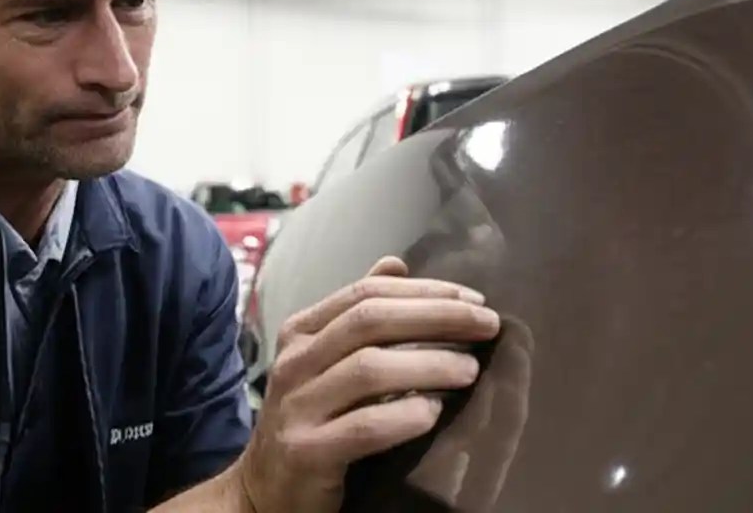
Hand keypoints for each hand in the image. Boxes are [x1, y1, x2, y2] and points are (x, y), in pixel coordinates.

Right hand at [238, 256, 500, 512]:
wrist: (265, 489)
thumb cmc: (309, 418)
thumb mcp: (324, 360)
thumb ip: (357, 315)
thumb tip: (396, 264)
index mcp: (300, 332)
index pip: (364, 293)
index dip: (422, 290)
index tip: (473, 299)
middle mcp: (294, 362)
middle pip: (369, 321)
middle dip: (436, 316)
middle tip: (487, 324)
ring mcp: (296, 407)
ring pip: (369, 370)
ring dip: (429, 364)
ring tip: (471, 369)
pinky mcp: (307, 452)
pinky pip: (365, 426)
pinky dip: (406, 415)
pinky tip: (434, 413)